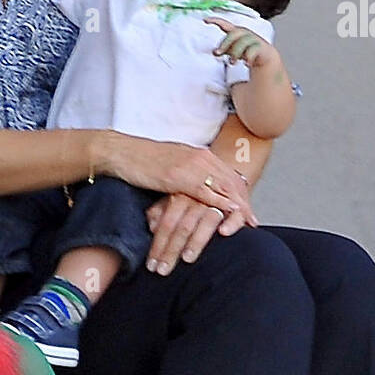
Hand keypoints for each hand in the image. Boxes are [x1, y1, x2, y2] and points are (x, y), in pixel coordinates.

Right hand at [105, 134, 255, 226]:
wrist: (120, 152)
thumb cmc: (141, 160)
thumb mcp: (172, 166)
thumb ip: (188, 176)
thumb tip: (197, 191)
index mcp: (199, 155)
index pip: (228, 174)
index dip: (241, 193)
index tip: (248, 210)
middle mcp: (200, 158)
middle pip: (231, 181)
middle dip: (244, 202)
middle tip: (253, 221)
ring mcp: (191, 166)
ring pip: (223, 186)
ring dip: (237, 206)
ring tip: (246, 222)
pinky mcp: (178, 176)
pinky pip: (205, 191)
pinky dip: (219, 202)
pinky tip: (229, 212)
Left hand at [144, 182, 250, 275]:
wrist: (226, 175)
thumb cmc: (196, 191)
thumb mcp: (175, 197)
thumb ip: (161, 211)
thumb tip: (152, 227)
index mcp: (180, 196)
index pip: (167, 224)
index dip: (158, 245)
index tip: (151, 265)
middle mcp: (199, 199)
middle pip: (183, 227)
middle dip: (172, 250)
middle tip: (164, 270)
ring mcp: (220, 200)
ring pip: (206, 221)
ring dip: (196, 240)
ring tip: (187, 258)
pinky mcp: (241, 203)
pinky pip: (237, 214)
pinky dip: (231, 223)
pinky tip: (224, 233)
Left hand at [204, 18, 278, 70]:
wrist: (265, 56)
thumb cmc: (245, 51)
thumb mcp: (233, 49)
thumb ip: (224, 50)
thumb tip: (214, 52)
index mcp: (236, 32)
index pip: (225, 24)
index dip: (216, 21)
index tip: (205, 20)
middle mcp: (245, 33)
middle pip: (234, 33)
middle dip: (225, 43)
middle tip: (217, 53)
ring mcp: (254, 39)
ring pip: (243, 42)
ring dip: (236, 52)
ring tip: (232, 63)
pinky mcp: (262, 47)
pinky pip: (254, 50)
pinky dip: (249, 57)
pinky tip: (246, 64)